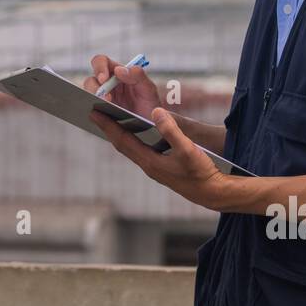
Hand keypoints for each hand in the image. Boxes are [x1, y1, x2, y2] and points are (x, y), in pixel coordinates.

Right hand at [83, 54, 160, 119]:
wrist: (154, 128)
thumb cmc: (151, 106)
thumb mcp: (149, 90)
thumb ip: (139, 76)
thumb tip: (119, 69)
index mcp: (118, 74)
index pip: (102, 62)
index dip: (99, 67)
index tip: (104, 79)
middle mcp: (108, 85)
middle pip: (91, 80)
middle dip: (95, 88)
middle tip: (106, 99)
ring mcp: (103, 99)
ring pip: (89, 95)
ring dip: (94, 100)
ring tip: (107, 108)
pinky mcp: (100, 113)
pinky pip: (91, 110)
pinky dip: (93, 112)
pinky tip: (100, 116)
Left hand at [89, 106, 232, 211]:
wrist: (212, 193)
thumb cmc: (201, 172)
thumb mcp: (187, 149)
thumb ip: (171, 130)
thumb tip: (156, 111)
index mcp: (149, 161)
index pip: (122, 140)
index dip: (108, 125)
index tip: (93, 112)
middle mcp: (148, 166)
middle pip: (122, 145)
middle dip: (108, 129)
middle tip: (95, 114)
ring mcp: (154, 169)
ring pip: (130, 149)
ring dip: (119, 135)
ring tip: (110, 122)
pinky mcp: (161, 169)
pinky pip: (140, 152)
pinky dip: (132, 141)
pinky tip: (134, 136)